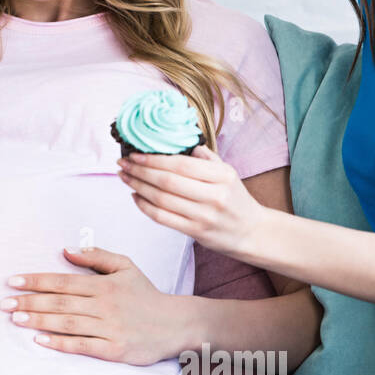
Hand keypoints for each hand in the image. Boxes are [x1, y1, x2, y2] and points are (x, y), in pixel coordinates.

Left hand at [0, 246, 198, 364]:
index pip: (62, 281)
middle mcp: (104, 305)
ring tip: (15, 319)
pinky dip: (60, 343)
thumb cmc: (146, 295)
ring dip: (38, 321)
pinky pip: (82, 345)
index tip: (12, 282)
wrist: (176, 324)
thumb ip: (97, 256)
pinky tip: (40, 340)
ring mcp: (109, 328)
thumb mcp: (126, 266)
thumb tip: (67, 250)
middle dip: (29, 302)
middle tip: (3, 303)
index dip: (35, 281)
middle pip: (59, 302)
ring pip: (67, 323)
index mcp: (103, 284)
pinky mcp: (114, 349)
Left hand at [118, 146, 266, 257]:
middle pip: (167, 181)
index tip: (135, 153)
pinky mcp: (196, 232)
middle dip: (140, 171)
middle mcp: (214, 195)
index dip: (154, 159)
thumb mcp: (228, 172)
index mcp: (222, 176)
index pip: (181, 164)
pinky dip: (144, 206)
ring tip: (125, 177)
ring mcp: (204, 215)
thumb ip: (205, 158)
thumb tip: (178, 143)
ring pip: (161, 199)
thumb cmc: (235, 198)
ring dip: (138, 186)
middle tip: (122, 163)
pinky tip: (135, 196)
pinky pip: (162, 217)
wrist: (252, 232)